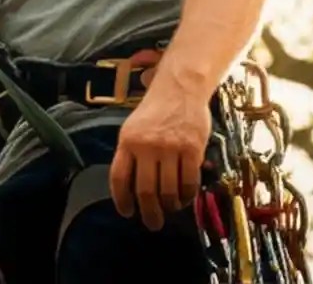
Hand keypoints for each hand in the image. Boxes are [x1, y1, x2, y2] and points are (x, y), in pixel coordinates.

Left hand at [108, 51, 210, 230]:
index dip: (122, 200)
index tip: (127, 212)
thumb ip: (131, 155)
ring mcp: (170, 148)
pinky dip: (186, 196)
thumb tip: (130, 189)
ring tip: (169, 209)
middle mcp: (147, 146)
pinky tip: (184, 198)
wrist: (180, 89)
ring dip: (169, 206)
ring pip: (168, 190)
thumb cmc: (155, 112)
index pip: (119, 178)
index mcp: (127, 141)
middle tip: (152, 223)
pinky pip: (189, 182)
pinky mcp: (192, 150)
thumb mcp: (133, 129)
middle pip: (145, 190)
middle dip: (149, 212)